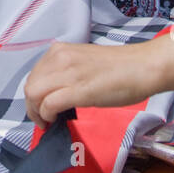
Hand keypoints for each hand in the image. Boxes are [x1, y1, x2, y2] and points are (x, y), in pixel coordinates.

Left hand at [23, 37, 173, 127]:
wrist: (143, 67)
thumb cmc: (119, 68)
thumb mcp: (83, 64)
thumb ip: (65, 72)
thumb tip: (53, 92)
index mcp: (60, 51)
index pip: (33, 75)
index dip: (34, 95)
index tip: (41, 107)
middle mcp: (60, 58)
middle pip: (30, 86)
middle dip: (31, 106)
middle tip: (42, 119)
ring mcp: (68, 73)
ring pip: (34, 94)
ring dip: (36, 112)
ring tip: (47, 121)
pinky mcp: (79, 90)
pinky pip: (49, 104)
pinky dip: (46, 115)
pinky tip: (54, 120)